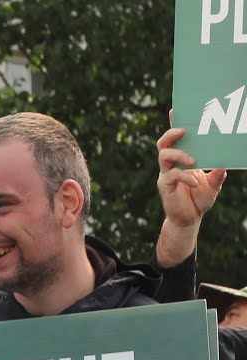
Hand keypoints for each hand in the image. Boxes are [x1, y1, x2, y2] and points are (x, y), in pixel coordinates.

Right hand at [154, 120, 227, 266]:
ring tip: (192, 159)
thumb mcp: (214, 183)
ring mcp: (165, 174)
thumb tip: (226, 163)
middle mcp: (170, 164)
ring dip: (178, 154)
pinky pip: (171, 176)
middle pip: (163, 143)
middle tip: (183, 131)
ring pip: (163, 156)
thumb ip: (218, 173)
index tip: (175, 110)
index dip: (173, 124)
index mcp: (181, 159)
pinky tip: (194, 182)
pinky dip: (184, 177)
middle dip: (171, 134)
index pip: (175, 139)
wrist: (189, 219)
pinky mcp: (164, 186)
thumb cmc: (199, 198)